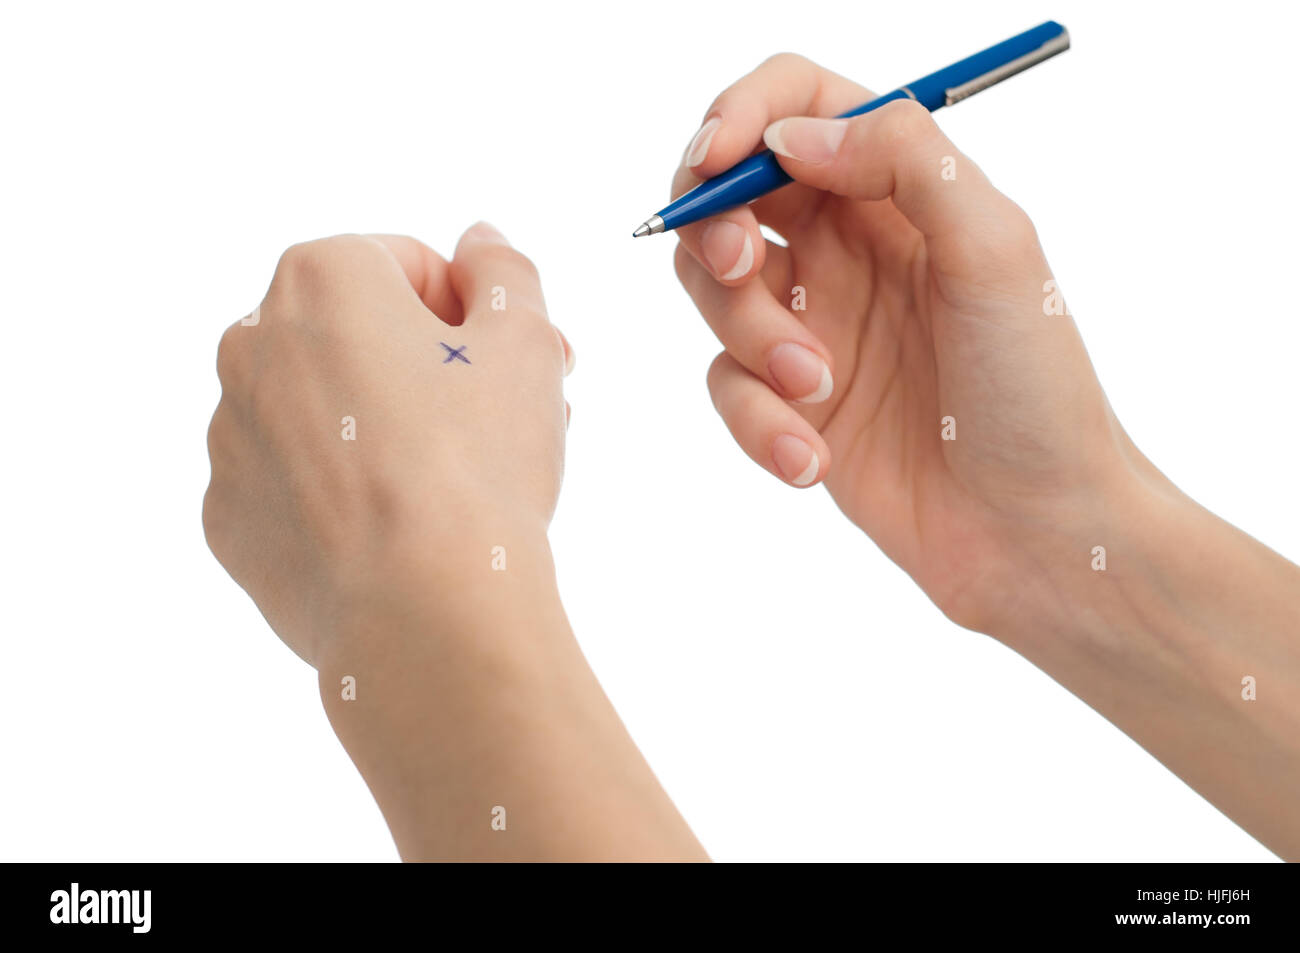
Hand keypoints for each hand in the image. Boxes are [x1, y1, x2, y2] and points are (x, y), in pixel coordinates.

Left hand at [203, 225, 571, 665]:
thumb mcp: (526, 342)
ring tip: (454, 487)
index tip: (514, 370)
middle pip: (361, 337)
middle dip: (432, 370)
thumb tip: (480, 241)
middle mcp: (252, 345)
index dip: (476, 316)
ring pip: (325, 412)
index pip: (412, 267)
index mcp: (320, 279)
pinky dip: (341, 496)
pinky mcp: (228, 518)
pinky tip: (397, 533)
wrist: (424, 610)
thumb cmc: (479, 463)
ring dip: (384, 428)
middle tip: (502, 423)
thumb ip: (504, 272)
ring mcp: (230, 437)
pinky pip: (295, 486)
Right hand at [671, 55, 1152, 635]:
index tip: (719, 161)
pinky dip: (757, 423)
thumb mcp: (995, 248)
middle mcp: (847, 250)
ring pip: (713, 291)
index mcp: (899, 195)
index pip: (800, 109)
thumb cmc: (1036, 392)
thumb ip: (903, 159)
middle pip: (730, 194)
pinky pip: (726, 388)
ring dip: (748, 336)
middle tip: (739, 263)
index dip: (744, 115)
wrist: (1036, 534)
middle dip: (713, 224)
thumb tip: (792, 133)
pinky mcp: (789, 404)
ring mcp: (813, 327)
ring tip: (817, 388)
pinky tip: (813, 459)